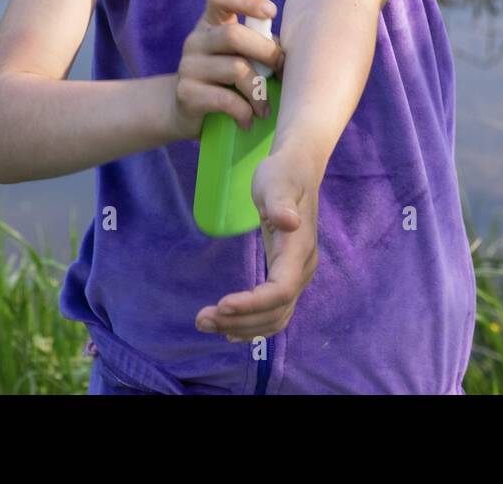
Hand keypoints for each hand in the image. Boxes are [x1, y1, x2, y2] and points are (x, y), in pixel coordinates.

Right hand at [169, 0, 285, 138]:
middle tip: (280, 72)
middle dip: (266, 53)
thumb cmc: (224, 79)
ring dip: (259, 91)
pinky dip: (244, 112)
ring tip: (265, 108)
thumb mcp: (240, 56)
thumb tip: (289, 56)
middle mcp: (196, 40)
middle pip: (234, 35)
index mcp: (211, 23)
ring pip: (235, 69)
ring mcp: (188, 66)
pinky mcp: (186, 93)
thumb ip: (260, 47)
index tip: (272, 13)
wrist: (183, 110)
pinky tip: (248, 120)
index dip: (245, 0)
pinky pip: (225, 99)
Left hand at [195, 149, 319, 342]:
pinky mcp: (287, 277)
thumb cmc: (282, 174)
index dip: (252, 304)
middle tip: (200, 319)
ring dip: (242, 326)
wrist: (296, 172)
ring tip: (206, 323)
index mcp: (299, 249)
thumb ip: (280, 202)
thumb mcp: (276, 182)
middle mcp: (302, 269)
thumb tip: (289, 222)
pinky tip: (229, 330)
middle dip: (239, 320)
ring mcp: (297, 275)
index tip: (221, 304)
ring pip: (275, 317)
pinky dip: (253, 325)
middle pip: (275, 311)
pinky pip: (275, 312)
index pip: (280, 290)